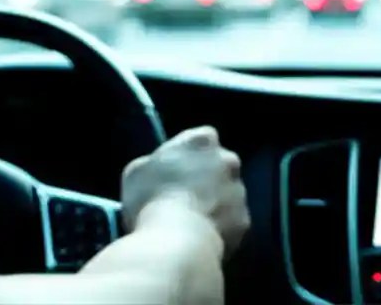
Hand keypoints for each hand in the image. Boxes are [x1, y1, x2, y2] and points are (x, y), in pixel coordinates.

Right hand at [120, 126, 248, 253]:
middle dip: (205, 179)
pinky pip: (230, 222)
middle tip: (182, 198)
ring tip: (189, 224)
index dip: (187, 156)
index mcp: (202, 140)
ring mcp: (240, 191)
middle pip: (218, 166)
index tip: (174, 172)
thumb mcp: (136, 171)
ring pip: (227, 195)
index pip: (200, 139)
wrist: (176, 240)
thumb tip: (158, 170)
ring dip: (214, 204)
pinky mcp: (244, 221)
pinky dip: (219, 228)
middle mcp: (228, 160)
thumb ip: (153, 163)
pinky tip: (199, 239)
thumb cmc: (150, 198)